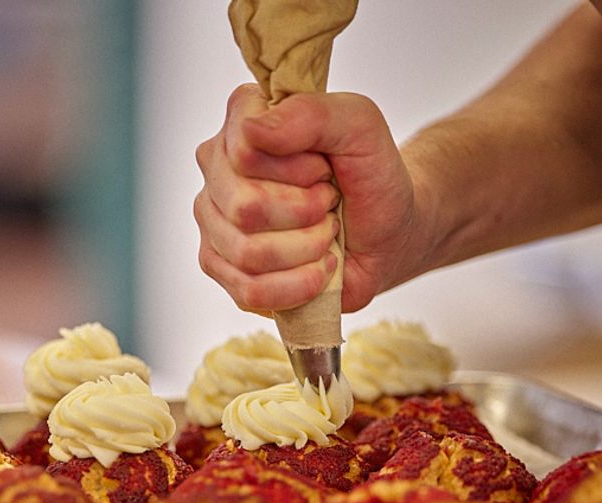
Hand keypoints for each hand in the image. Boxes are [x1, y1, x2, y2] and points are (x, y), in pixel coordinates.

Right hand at [194, 84, 426, 314]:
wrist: (388, 233)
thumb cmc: (370, 177)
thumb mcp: (361, 127)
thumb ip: (312, 113)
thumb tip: (254, 130)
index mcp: (243, 122)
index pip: (244, 149)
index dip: (298, 167)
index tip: (324, 168)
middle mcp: (218, 170)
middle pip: (246, 207)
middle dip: (306, 212)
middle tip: (328, 204)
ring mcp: (214, 221)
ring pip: (248, 252)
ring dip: (306, 248)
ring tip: (325, 235)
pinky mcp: (221, 267)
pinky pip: (250, 289)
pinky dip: (298, 285)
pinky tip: (317, 269)